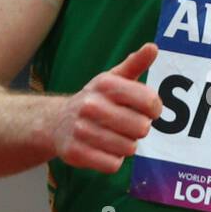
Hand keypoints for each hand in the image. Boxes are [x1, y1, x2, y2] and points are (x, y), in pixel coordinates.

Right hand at [51, 42, 162, 173]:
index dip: (154, 110)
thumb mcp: (113, 79)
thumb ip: (136, 64)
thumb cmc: (95, 100)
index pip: (150, 101)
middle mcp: (91, 105)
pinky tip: (103, 150)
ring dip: (126, 146)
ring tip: (113, 137)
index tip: (147, 111)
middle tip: (127, 126)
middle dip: (139, 130)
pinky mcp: (75, 152)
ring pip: (129, 148)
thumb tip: (153, 47)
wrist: (56, 122)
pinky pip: (112, 164)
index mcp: (105, 84)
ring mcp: (81, 129)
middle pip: (142, 128)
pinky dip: (113, 160)